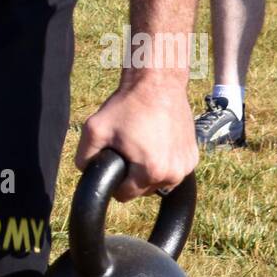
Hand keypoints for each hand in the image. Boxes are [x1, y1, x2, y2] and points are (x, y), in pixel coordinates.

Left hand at [75, 75, 197, 201]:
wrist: (158, 82)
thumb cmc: (128, 104)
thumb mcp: (95, 128)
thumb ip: (84, 157)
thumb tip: (86, 172)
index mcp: (151, 171)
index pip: (125, 195)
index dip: (114, 180)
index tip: (114, 160)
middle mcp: (173, 174)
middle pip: (143, 190)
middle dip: (132, 174)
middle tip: (127, 147)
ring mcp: (186, 165)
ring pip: (159, 181)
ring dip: (149, 170)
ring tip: (141, 143)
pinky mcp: (193, 155)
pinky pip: (173, 169)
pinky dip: (164, 160)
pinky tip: (156, 141)